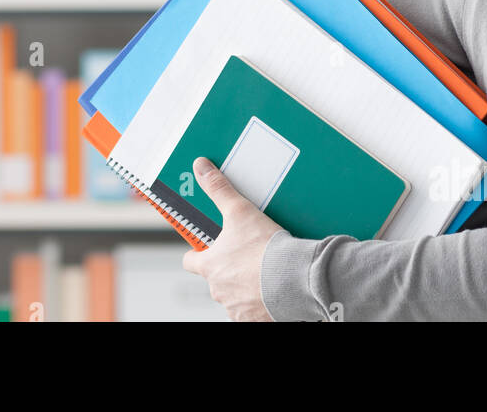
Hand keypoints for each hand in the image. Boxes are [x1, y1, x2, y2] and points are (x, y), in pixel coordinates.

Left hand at [181, 156, 282, 321]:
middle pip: (216, 278)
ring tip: (265, 271)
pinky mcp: (256, 319)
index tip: (208, 246)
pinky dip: (261, 302)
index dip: (198, 253)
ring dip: (246, 286)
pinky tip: (274, 289)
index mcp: (210, 266)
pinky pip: (254, 311)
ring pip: (235, 296)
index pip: (190, 261)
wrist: (296, 279)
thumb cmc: (266, 248)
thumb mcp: (240, 211)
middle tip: (248, 255)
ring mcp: (237, 308)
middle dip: (229, 268)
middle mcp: (219, 290)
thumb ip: (219, 189)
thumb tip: (200, 167)